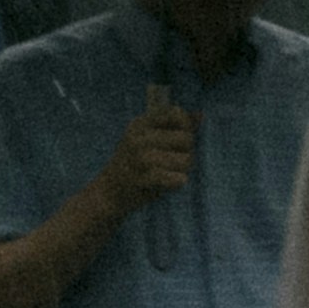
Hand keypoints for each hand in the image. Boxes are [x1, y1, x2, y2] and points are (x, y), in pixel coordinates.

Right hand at [92, 94, 197, 218]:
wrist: (108, 193)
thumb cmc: (134, 165)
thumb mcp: (148, 140)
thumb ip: (174, 127)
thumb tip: (201, 115)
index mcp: (140, 123)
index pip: (177, 114)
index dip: (185, 128)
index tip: (177, 142)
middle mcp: (139, 137)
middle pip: (186, 138)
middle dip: (187, 152)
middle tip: (174, 162)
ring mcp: (140, 158)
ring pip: (186, 160)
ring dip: (183, 169)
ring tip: (170, 173)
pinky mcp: (143, 179)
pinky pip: (177, 179)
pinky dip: (178, 181)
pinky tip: (172, 183)